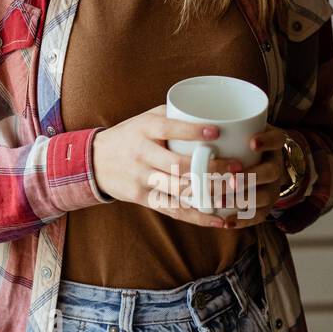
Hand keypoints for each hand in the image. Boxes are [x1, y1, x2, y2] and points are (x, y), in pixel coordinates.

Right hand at [92, 107, 229, 226]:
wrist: (95, 161)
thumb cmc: (129, 136)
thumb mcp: (144, 119)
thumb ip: (172, 116)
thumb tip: (210, 112)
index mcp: (144, 130)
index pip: (168, 129)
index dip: (192, 130)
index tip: (217, 131)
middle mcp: (141, 154)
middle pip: (178, 165)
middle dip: (211, 168)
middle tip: (238, 167)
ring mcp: (141, 178)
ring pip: (180, 189)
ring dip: (210, 193)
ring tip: (236, 192)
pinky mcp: (142, 198)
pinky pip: (174, 209)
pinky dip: (199, 217)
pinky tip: (220, 219)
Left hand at [194, 123, 287, 228]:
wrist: (258, 162)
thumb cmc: (236, 140)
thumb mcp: (235, 127)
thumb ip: (218, 122)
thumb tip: (179, 108)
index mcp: (269, 142)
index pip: (276, 139)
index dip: (267, 141)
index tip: (251, 142)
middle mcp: (275, 164)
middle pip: (271, 171)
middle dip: (250, 177)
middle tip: (230, 179)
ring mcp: (272, 187)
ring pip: (264, 196)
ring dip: (242, 200)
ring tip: (219, 201)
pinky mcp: (265, 206)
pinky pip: (257, 216)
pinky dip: (240, 220)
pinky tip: (224, 222)